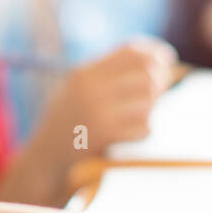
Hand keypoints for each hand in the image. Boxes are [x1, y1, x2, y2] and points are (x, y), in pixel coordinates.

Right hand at [36, 37, 177, 157]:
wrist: (46, 160)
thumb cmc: (68, 125)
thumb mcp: (78, 91)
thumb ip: (110, 76)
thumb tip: (161, 62)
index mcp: (85, 73)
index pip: (132, 51)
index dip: (155, 53)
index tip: (165, 59)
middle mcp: (90, 88)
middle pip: (146, 75)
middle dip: (160, 82)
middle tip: (159, 91)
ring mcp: (97, 112)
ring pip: (148, 103)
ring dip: (148, 111)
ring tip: (133, 119)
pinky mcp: (105, 136)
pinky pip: (144, 128)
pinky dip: (142, 132)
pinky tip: (127, 136)